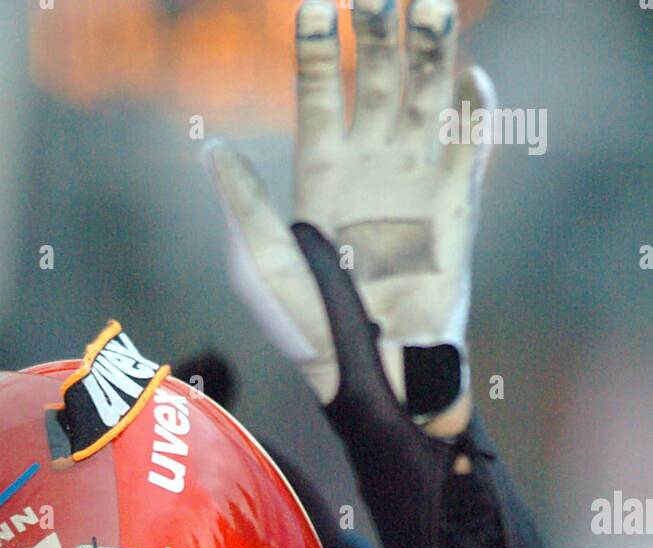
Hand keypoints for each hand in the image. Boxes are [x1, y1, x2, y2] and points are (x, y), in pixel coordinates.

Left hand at [204, 0, 494, 420]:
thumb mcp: (260, 267)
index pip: (322, 87)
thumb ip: (243, 206)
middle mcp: (370, 164)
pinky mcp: (456, 206)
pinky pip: (470, 145)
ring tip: (431, 5)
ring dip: (432, 48)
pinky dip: (474, 109)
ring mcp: (415, 181)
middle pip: (378, 75)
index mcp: (320, 170)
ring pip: (428, 94)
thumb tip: (212, 151)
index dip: (319, 43)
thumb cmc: (307, 328)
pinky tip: (470, 78)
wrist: (371, 372)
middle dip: (379, 27)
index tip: (315, 0)